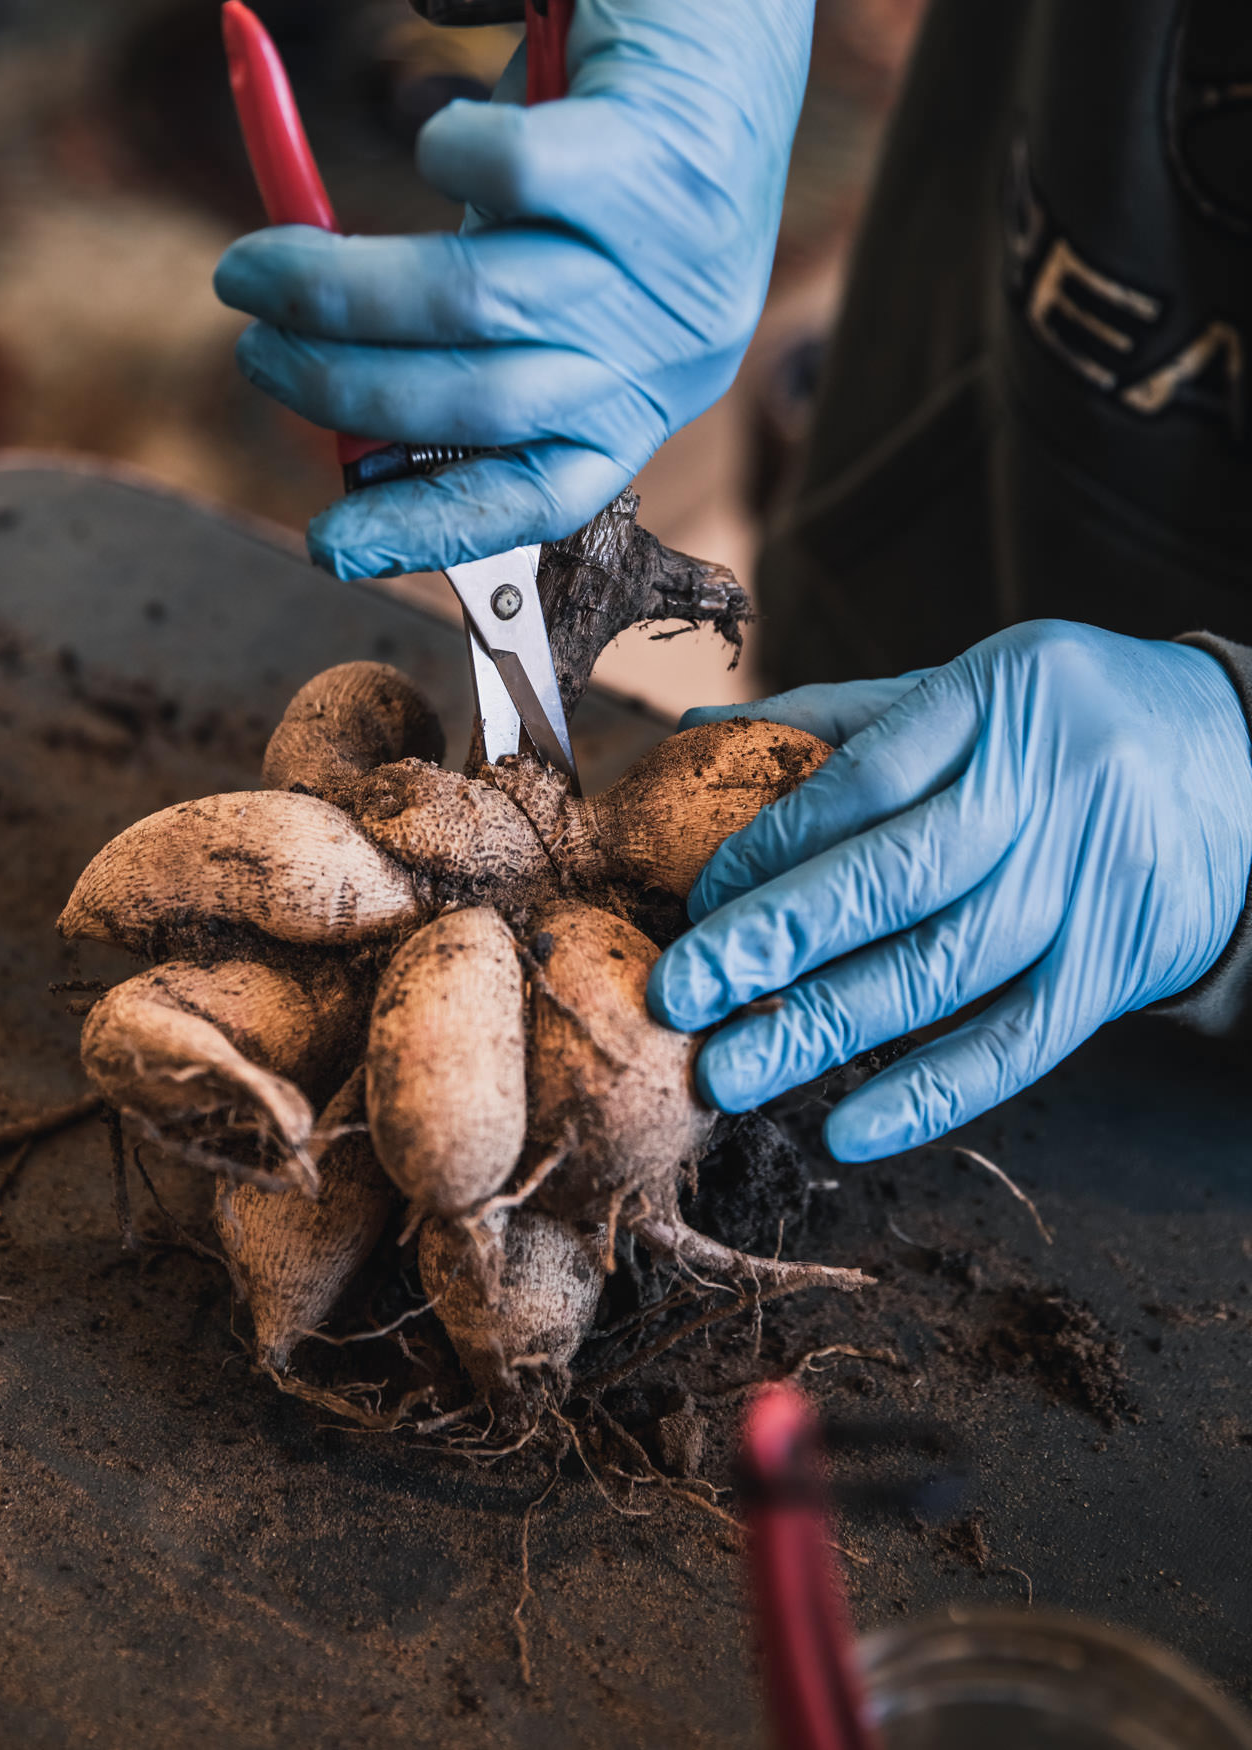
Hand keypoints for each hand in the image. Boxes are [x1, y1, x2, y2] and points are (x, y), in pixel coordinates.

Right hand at [213, 0, 812, 578]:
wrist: (735, 15)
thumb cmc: (618, 153)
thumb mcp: (546, 278)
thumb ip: (472, 345)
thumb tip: (349, 414)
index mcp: (644, 395)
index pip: (538, 495)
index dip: (429, 528)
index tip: (326, 544)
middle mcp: (668, 347)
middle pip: (478, 407)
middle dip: (341, 390)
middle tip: (255, 353)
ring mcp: (671, 259)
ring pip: (470, 305)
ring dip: (337, 291)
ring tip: (259, 264)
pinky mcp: (658, 156)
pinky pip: (509, 178)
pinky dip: (442, 157)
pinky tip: (435, 139)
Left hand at [646, 621, 1251, 1160]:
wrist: (1247, 764)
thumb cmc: (1070, 722)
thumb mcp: (974, 687)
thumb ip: (842, 717)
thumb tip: (701, 732)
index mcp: (996, 701)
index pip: (863, 782)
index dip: (772, 845)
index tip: (698, 899)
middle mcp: (1044, 793)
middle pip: (892, 880)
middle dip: (773, 942)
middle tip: (677, 996)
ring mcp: (1085, 887)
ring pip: (942, 970)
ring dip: (824, 1030)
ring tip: (727, 1073)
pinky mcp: (1114, 967)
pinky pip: (1017, 1043)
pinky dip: (929, 1093)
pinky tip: (842, 1129)